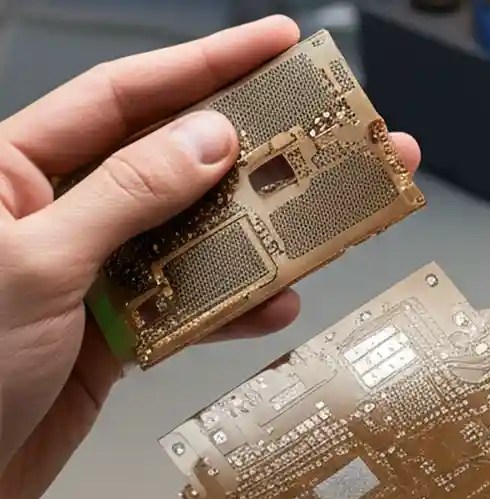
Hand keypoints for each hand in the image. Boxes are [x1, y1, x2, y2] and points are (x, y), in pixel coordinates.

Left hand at [0, 16, 421, 498]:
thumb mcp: (38, 265)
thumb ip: (127, 196)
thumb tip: (206, 141)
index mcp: (10, 170)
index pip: (123, 96)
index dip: (205, 65)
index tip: (276, 44)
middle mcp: (54, 211)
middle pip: (173, 160)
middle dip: (255, 149)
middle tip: (326, 132)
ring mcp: (87, 271)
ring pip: (192, 235)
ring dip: (259, 233)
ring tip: (324, 218)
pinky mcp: (112, 330)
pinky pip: (188, 303)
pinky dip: (233, 307)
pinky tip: (274, 302)